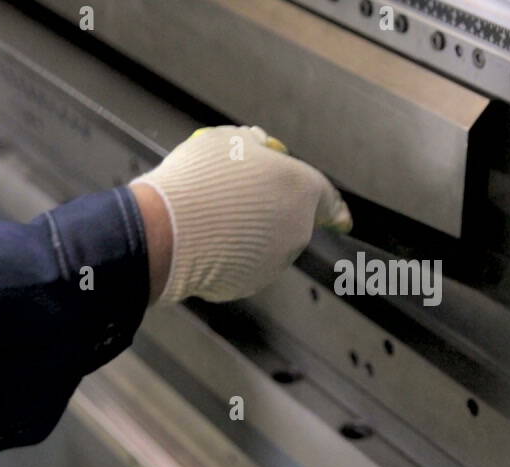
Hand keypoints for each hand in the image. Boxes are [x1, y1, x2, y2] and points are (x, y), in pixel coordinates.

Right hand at [131, 125, 350, 303]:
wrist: (165, 231)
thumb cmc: (198, 180)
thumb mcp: (227, 141)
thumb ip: (254, 147)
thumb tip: (260, 148)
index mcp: (300, 188)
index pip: (327, 198)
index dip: (335, 207)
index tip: (343, 219)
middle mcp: (297, 228)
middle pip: (293, 219)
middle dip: (271, 211)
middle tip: (237, 199)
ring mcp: (276, 260)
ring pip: (269, 244)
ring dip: (250, 234)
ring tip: (212, 217)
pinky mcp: (252, 282)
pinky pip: (246, 265)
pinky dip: (231, 255)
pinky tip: (205, 240)